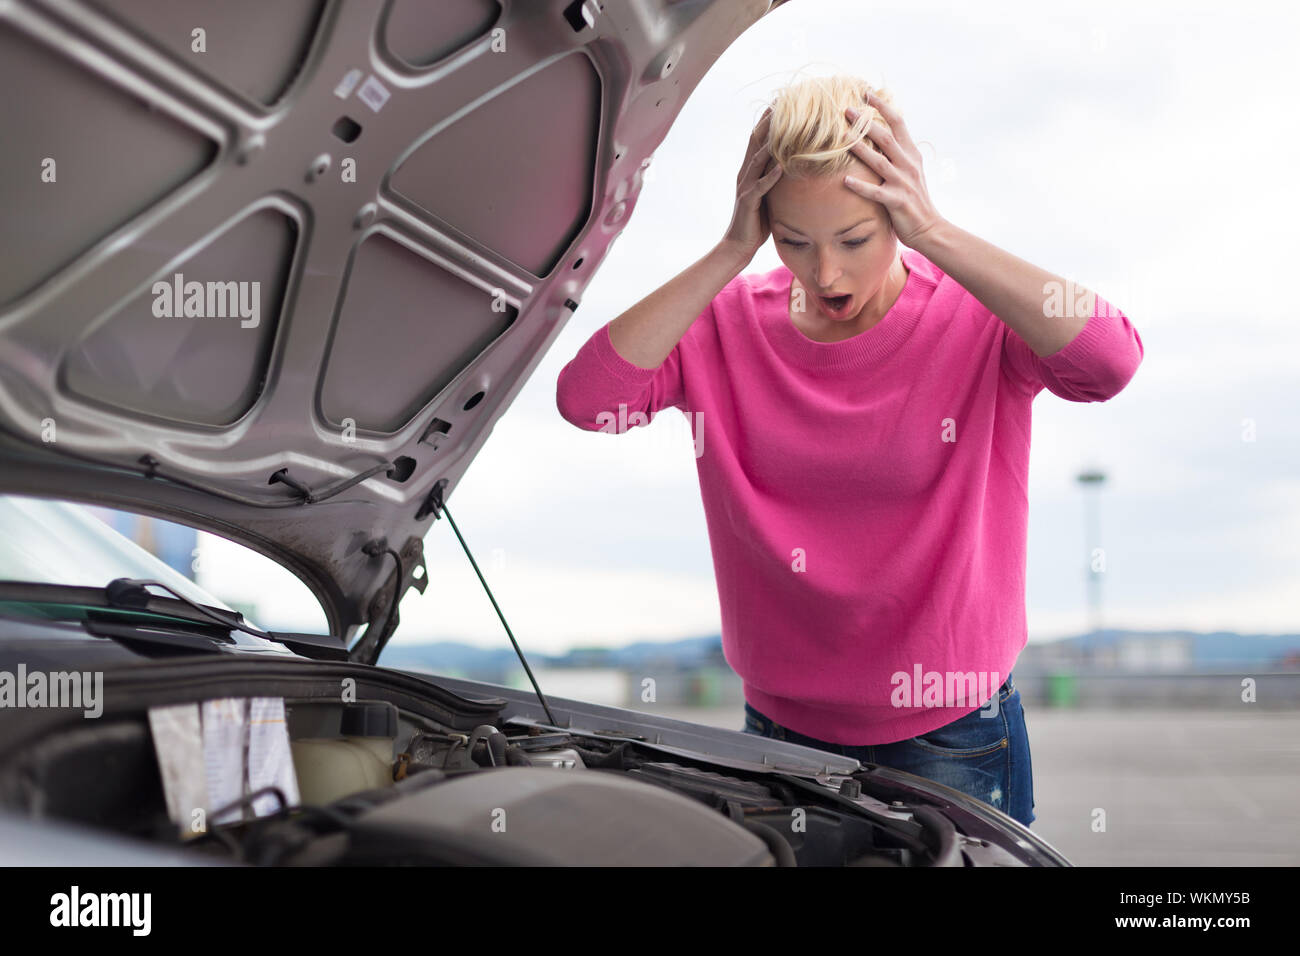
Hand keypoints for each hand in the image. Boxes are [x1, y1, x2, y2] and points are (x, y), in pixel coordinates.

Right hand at [720, 107, 782, 262]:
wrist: (739, 245)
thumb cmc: (757, 221)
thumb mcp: (770, 194)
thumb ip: (777, 178)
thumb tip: (795, 165)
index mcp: (750, 170)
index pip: (758, 139)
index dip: (768, 120)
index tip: (781, 102)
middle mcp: (745, 173)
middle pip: (756, 141)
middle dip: (768, 121)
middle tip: (781, 101)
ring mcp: (745, 186)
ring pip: (757, 159)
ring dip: (770, 142)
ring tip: (783, 126)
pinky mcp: (748, 201)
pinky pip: (761, 186)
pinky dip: (771, 176)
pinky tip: (782, 167)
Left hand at [843, 91, 945, 248]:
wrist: (929, 227)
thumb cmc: (914, 198)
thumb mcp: (910, 170)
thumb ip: (897, 153)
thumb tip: (881, 134)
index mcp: (911, 153)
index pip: (898, 122)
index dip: (883, 105)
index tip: (867, 92)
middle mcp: (908, 164)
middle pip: (886, 137)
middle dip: (866, 122)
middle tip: (846, 109)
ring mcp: (902, 182)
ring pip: (878, 161)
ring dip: (859, 148)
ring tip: (842, 138)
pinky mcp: (896, 201)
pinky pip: (875, 192)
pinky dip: (860, 186)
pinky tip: (845, 181)